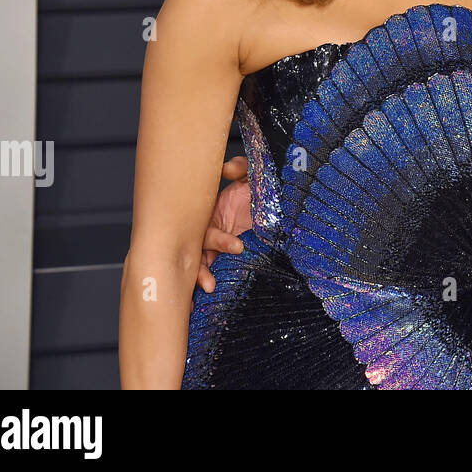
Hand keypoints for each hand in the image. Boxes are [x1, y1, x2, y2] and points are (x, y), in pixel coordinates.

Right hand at [196, 155, 251, 292]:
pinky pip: (208, 273)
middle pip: (199, 252)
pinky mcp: (223, 258)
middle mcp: (212, 232)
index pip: (207, 229)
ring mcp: (216, 248)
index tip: (237, 247)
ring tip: (208, 290)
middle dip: (201, 268)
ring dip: (200, 278)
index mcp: (215, 215)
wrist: (276, 204)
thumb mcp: (253, 177)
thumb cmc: (258, 192)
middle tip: (211, 282)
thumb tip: (227, 169)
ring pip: (200, 265)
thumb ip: (242, 168)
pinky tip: (196, 303)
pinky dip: (200, 285)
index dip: (218, 240)